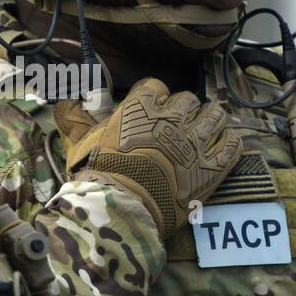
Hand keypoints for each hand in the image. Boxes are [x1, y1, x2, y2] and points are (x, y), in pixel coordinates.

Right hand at [54, 78, 242, 238]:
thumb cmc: (100, 178)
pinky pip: (231, 145)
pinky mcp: (212, 167)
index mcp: (141, 108)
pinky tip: (226, 144)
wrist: (122, 209)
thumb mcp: (83, 143)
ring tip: (209, 128)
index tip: (154, 108)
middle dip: (185, 110)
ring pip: (214, 116)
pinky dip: (230, 142)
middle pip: (188, 100)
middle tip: (182, 124)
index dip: (156, 98)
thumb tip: (64, 102)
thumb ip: (77, 119)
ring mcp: (194, 142)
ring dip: (212, 120)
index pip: (156, 87)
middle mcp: (171, 118)